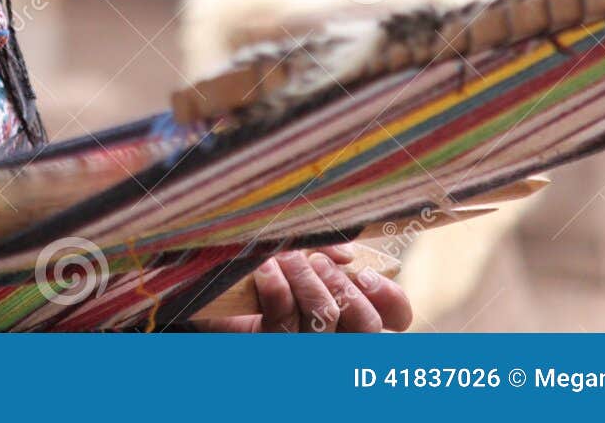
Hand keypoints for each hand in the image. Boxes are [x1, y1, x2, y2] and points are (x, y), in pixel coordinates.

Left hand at [195, 245, 413, 332]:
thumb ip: (327, 253)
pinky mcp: (269, 351)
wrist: (209, 293)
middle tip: (315, 261)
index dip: (389, 298)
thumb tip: (347, 254)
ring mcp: (303, 352)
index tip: (362, 272)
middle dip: (339, 282)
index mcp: (350, 319)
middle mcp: (334, 342)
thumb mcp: (301, 258)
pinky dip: (275, 287)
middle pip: (366, 323)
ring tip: (286, 258)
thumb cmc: (260, 275)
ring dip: (305, 278)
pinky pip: (282, 321)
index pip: (395, 320)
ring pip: (325, 317)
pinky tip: (265, 270)